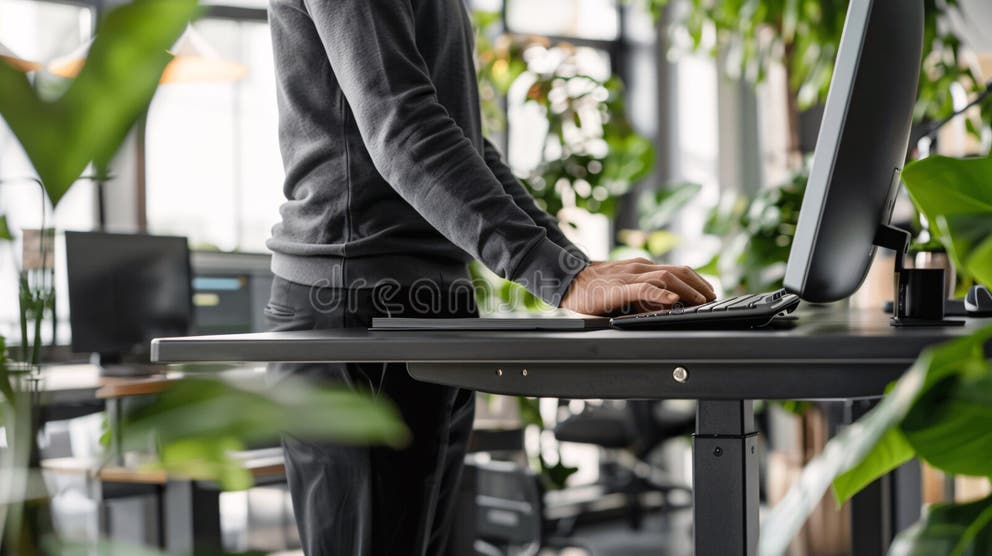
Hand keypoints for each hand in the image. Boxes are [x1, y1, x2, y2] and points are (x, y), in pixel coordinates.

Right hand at [561, 259, 716, 315]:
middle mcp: (639, 267)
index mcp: (642, 267)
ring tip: (700, 300)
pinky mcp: (618, 287)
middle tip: (711, 298)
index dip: (697, 281)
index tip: (709, 293)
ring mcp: (629, 275)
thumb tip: (668, 305)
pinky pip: (643, 288)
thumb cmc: (594, 287)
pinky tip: (672, 300)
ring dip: (687, 289)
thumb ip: (643, 293)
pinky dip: (661, 293)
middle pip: (678, 271)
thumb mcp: (623, 287)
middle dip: (699, 285)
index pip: (677, 270)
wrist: (566, 281)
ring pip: (666, 277)